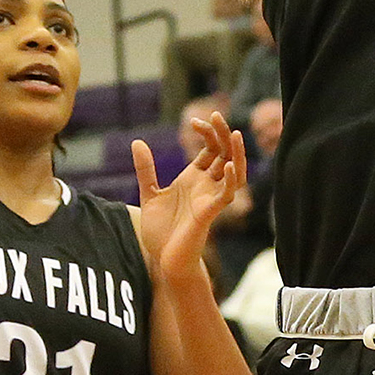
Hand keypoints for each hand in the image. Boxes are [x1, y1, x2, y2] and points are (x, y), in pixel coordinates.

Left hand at [134, 113, 246, 280]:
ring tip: (235, 134)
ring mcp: (211, 198)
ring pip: (234, 172)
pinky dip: (229, 179)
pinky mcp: (210, 213)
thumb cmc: (160, 230)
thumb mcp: (149, 193)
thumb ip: (146, 169)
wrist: (162, 259)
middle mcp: (207, 185)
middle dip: (223, 134)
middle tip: (216, 116)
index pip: (211, 148)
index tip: (195, 122)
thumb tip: (137, 141)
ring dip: (237, 154)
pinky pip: (226, 194)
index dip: (207, 133)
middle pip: (224, 154)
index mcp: (195, 178)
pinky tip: (227, 164)